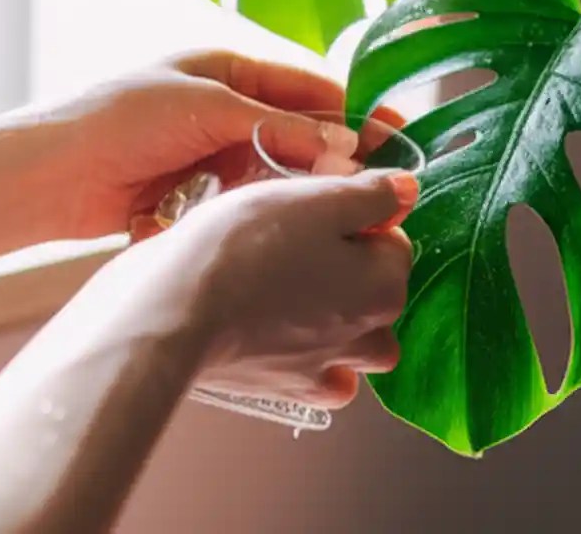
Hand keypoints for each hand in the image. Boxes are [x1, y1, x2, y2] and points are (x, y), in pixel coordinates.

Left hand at [49, 50, 403, 238]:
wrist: (55, 174)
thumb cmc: (123, 118)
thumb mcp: (212, 107)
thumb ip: (282, 127)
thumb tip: (347, 147)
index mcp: (230, 72)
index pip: (309, 88)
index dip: (356, 108)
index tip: (397, 130)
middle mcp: (230, 112)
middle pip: (304, 133)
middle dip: (343, 154)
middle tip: (386, 177)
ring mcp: (219, 156)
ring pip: (286, 171)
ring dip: (314, 185)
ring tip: (352, 204)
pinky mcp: (208, 197)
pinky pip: (258, 200)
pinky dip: (279, 208)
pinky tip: (305, 220)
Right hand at [102, 168, 418, 407]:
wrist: (171, 315)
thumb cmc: (243, 248)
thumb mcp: (314, 199)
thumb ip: (371, 196)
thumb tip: (409, 189)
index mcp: (386, 286)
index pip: (394, 241)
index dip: (356, 220)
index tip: (315, 213)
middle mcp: (370, 334)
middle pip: (379, 291)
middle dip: (351, 269)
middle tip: (294, 246)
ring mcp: (331, 366)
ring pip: (359, 342)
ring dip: (340, 320)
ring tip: (291, 291)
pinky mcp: (289, 390)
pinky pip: (324, 379)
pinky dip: (315, 363)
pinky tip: (285, 337)